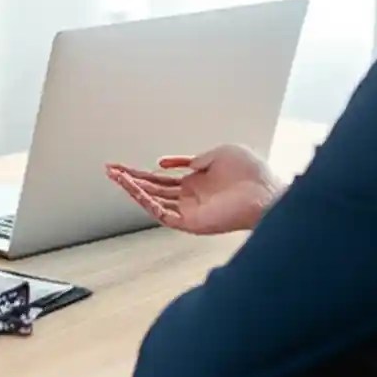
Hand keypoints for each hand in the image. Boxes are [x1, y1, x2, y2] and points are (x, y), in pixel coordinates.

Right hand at [105, 144, 283, 234]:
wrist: (267, 192)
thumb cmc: (252, 173)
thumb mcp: (220, 153)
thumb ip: (195, 158)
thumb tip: (174, 164)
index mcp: (197, 181)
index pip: (161, 178)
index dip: (140, 171)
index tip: (122, 166)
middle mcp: (191, 197)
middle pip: (152, 188)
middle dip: (129, 178)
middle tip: (110, 169)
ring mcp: (190, 210)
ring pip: (153, 200)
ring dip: (133, 188)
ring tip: (116, 176)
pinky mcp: (192, 223)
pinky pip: (163, 214)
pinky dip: (147, 202)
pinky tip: (134, 189)